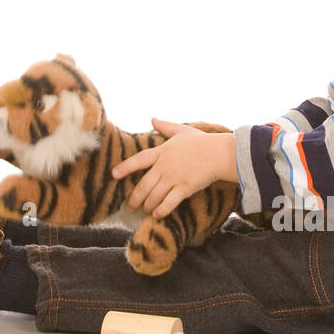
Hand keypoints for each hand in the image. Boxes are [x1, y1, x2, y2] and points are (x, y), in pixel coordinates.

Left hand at [112, 118, 235, 218]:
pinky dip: (161, 210)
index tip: (114, 174)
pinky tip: (156, 215)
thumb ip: (165, 126)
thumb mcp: (182, 130)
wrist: (220, 153)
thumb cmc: (202, 142)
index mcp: (162, 152)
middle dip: (134, 199)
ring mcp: (174, 178)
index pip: (139, 160)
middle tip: (130, 207)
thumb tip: (152, 118)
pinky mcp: (185, 188)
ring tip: (145, 211)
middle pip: (143, 185)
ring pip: (154, 196)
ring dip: (147, 206)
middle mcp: (164, 166)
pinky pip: (169, 203)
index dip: (125, 167)